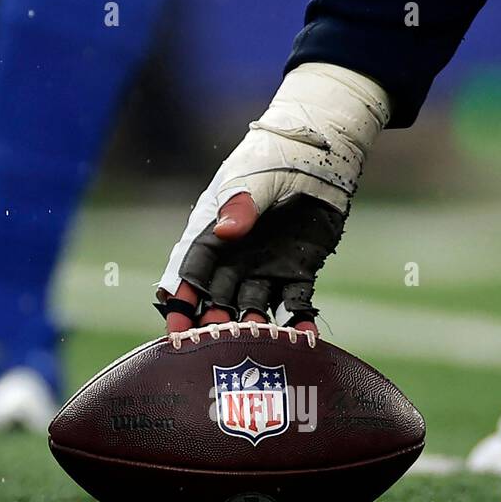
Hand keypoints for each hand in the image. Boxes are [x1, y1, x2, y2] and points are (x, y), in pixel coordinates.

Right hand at [155, 63, 388, 334]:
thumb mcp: (256, 176)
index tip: (177, 330)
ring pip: (254, 307)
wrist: (323, 153)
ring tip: (258, 346)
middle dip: (215, 324)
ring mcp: (267, 267)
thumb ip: (242, 202)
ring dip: (254, 327)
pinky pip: (296, 304)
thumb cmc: (277, 156)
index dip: (184, 302)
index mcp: (216, 233)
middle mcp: (237, 257)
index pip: (193, 273)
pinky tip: (303, 342)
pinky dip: (298, 323)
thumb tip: (226, 230)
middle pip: (219, 299)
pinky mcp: (298, 271)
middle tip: (215, 348)